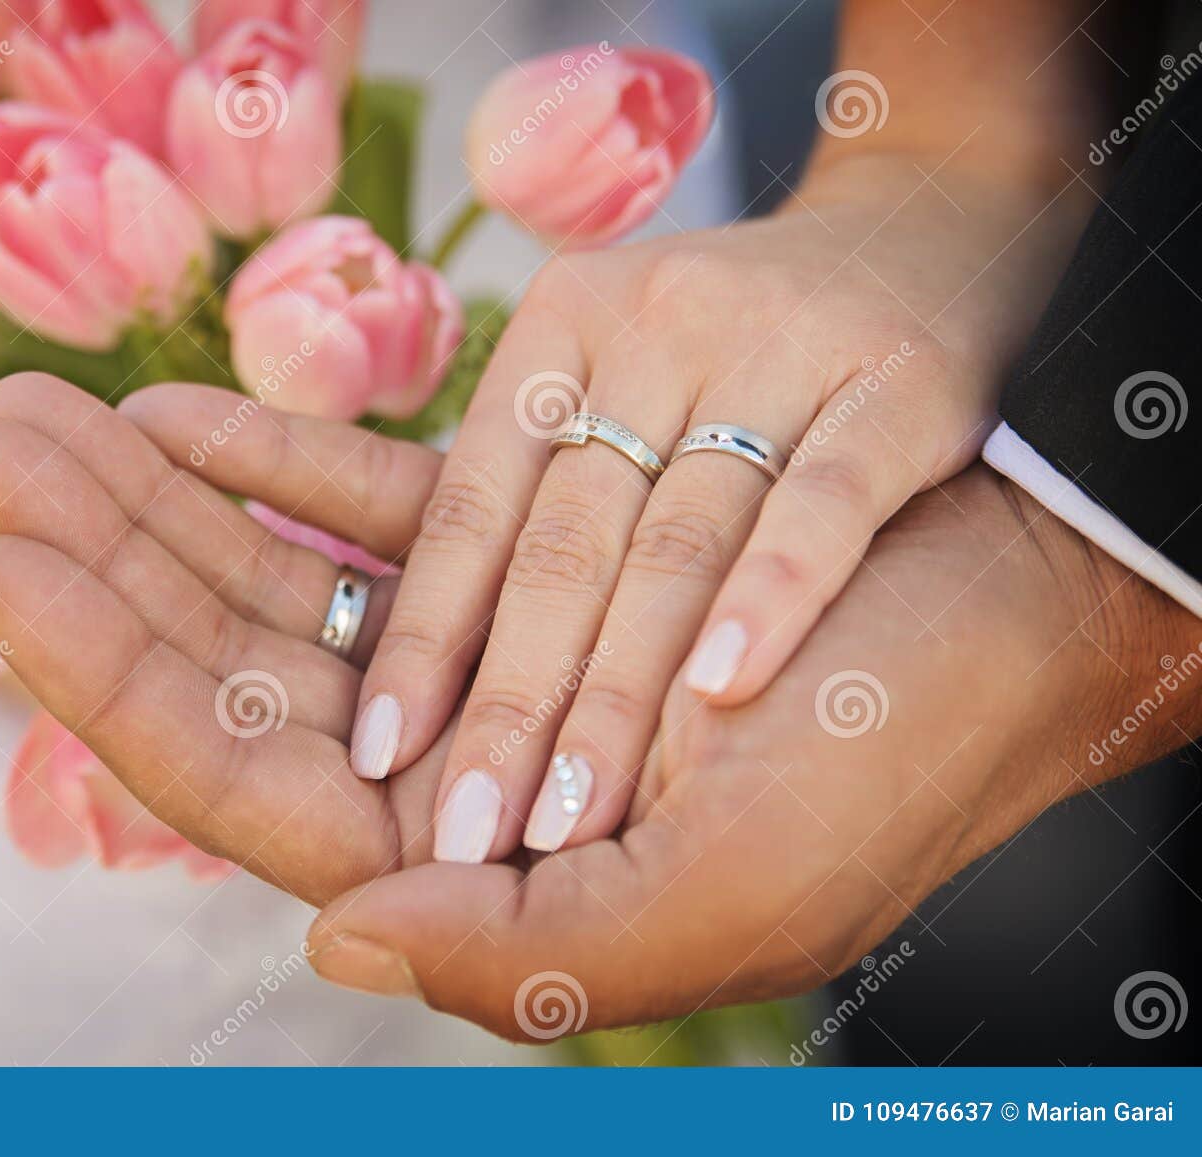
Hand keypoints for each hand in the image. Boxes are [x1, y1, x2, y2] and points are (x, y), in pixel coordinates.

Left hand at [0, 376, 1201, 1039]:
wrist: (1019, 617)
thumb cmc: (905, 757)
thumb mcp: (742, 883)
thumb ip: (536, 946)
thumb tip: (330, 930)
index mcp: (476, 864)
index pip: (239, 779)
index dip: (109, 675)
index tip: (2, 567)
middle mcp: (443, 763)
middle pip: (223, 664)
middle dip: (98, 561)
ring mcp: (468, 658)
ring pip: (272, 581)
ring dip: (156, 500)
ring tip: (33, 416)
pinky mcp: (513, 564)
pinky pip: (363, 514)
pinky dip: (276, 464)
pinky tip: (180, 415)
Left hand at [333, 153, 1093, 861]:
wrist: (936, 222)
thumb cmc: (743, 351)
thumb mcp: (618, 378)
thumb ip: (541, 493)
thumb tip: (430, 674)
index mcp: (560, 332)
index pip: (468, 508)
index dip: (423, 640)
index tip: (377, 758)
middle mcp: (652, 328)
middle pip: (564, 545)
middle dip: (509, 702)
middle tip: (465, 831)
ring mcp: (778, 346)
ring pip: (676, 541)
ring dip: (618, 690)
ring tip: (569, 816)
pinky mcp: (898, 377)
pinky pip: (825, 500)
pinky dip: (773, 593)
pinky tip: (724, 690)